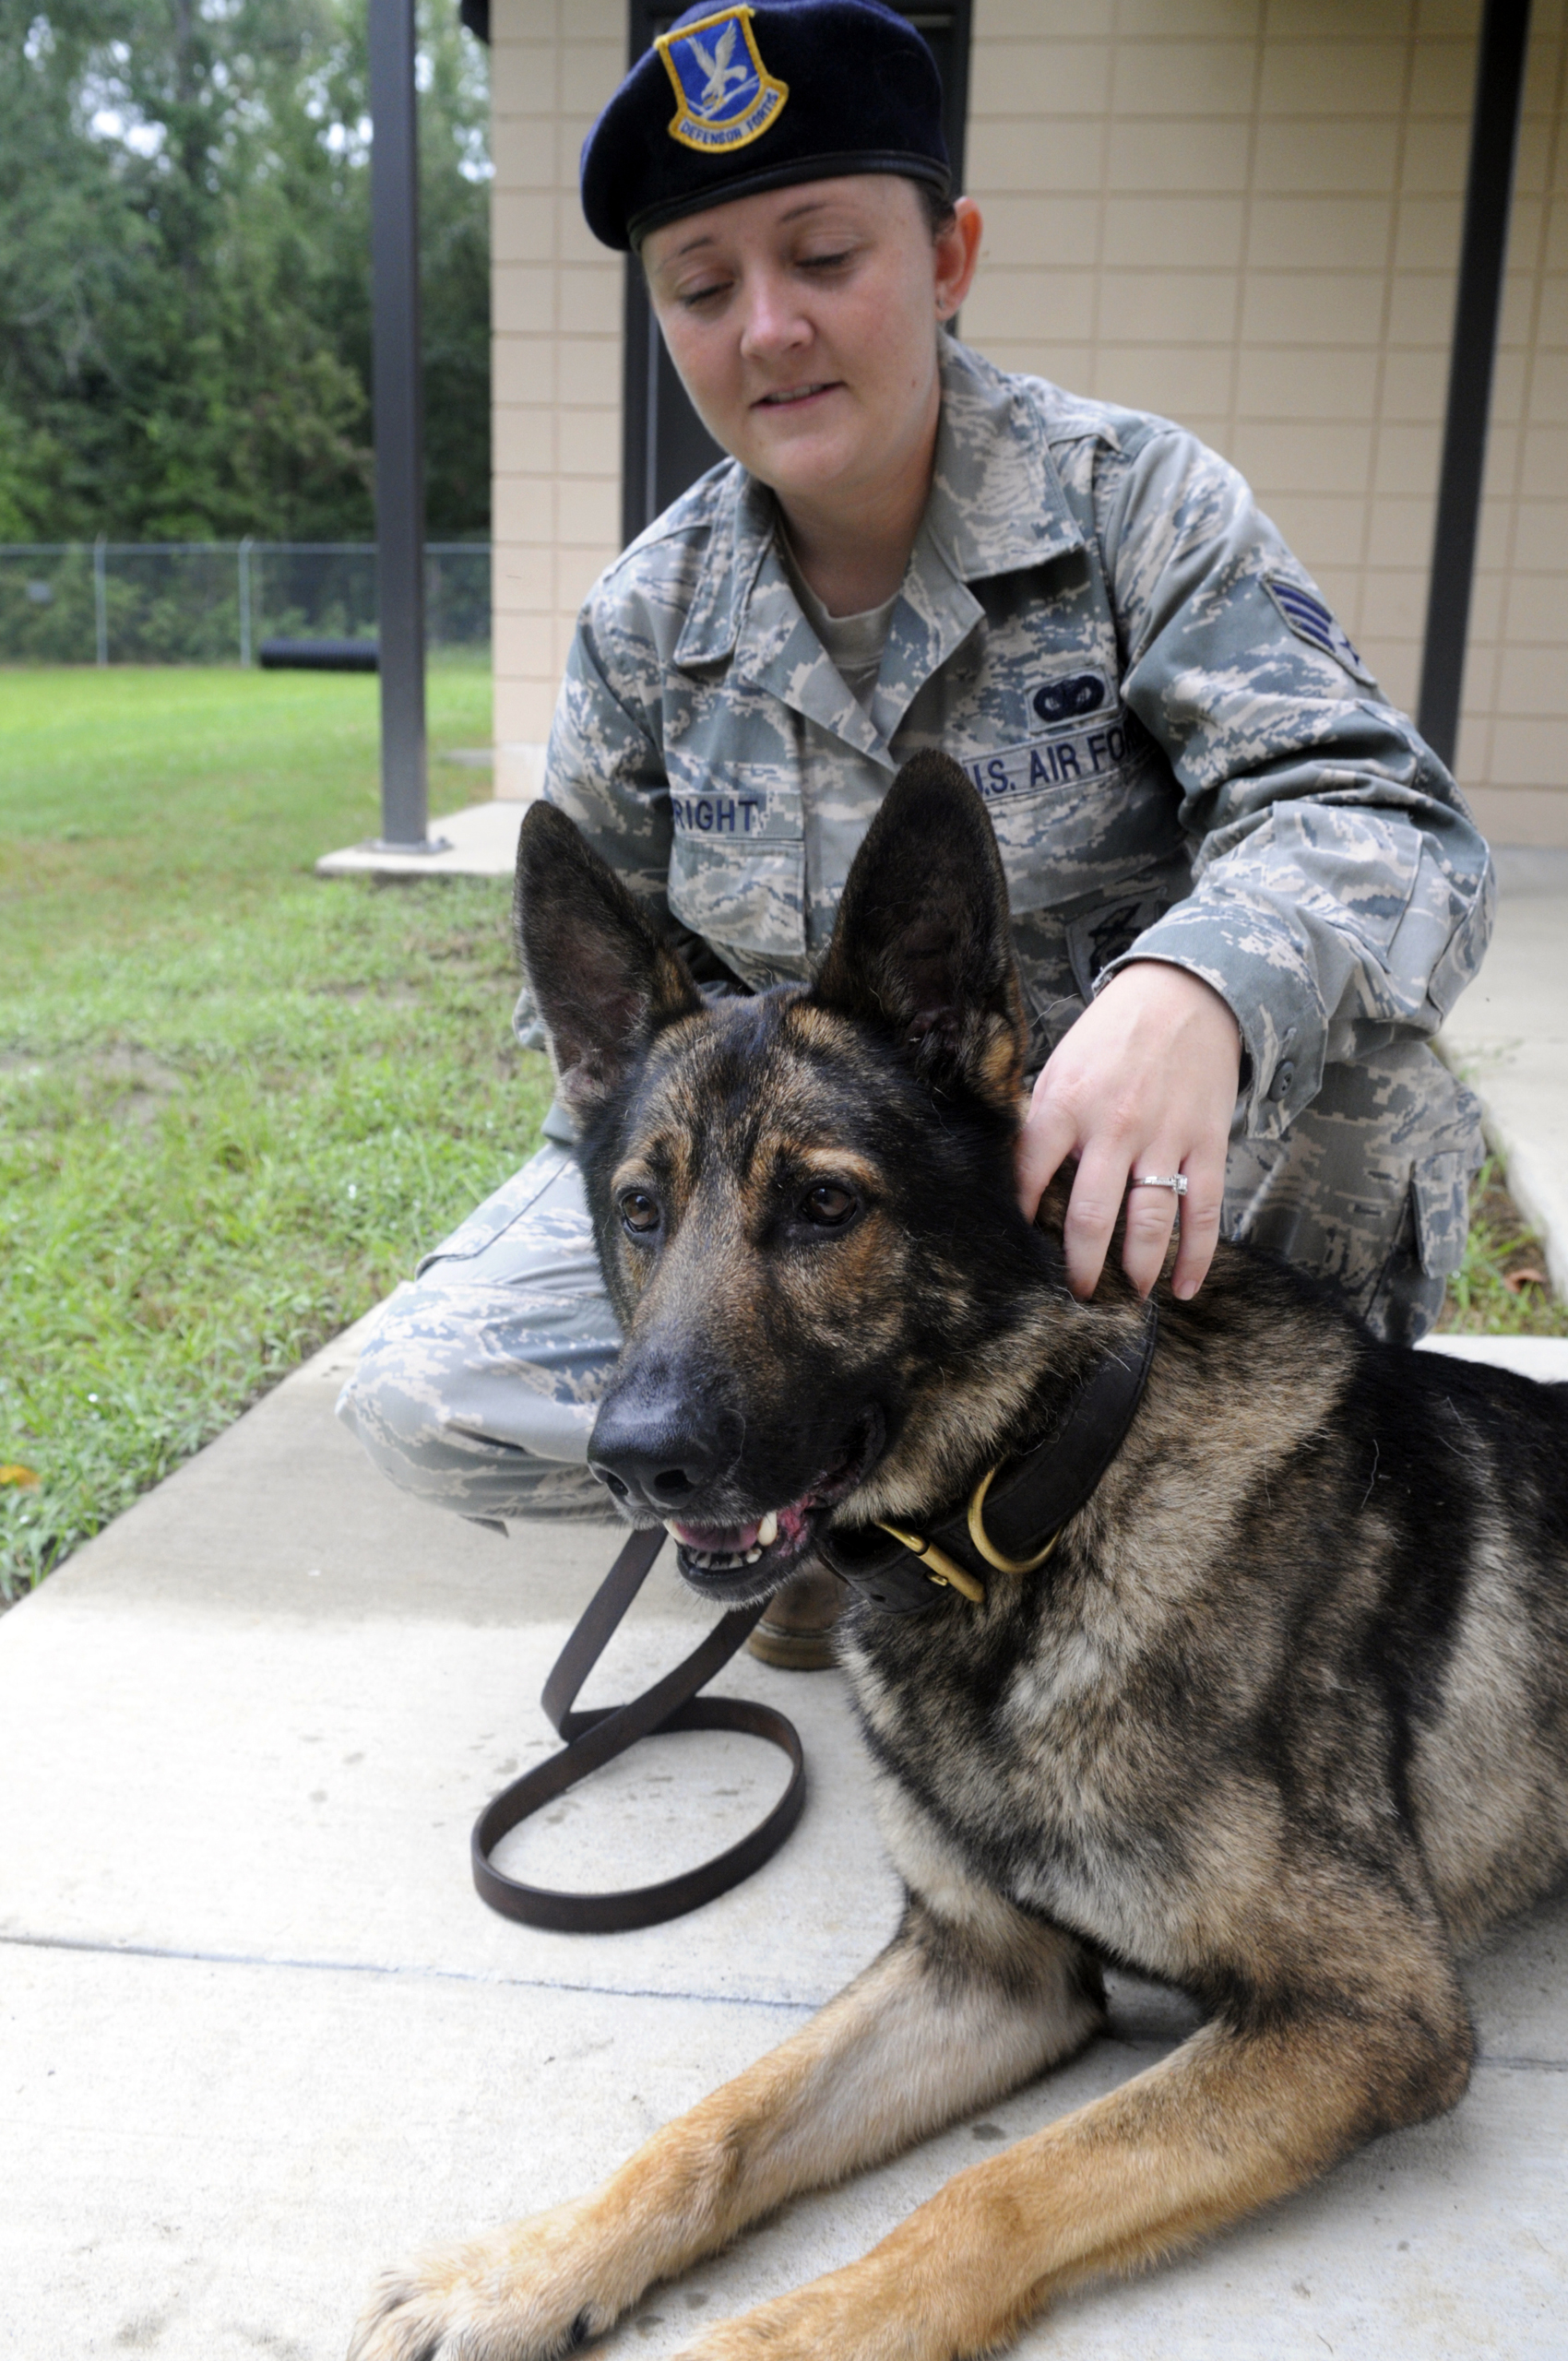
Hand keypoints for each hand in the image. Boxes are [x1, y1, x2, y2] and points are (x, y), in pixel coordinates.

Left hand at [1017, 960, 1241, 1303]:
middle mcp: (1113, 1126)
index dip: (1022, 1221)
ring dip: (1137, 1270)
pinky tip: (1183, 1287)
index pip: (1030, 1178)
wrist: (1186, 993)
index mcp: (1065, 1105)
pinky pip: (1202, 1212)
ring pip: (1149, 1223)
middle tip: (1076, 1296)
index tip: (1021, 1251)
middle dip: (1082, 1267)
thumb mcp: (1061, 1065)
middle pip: (1091, 1217)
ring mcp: (1164, 1138)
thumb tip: (1018, 1178)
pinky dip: (1196, 1256)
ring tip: (1128, 1298)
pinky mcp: (1206, 1144)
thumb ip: (1041, 1120)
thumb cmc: (1113, 1034)